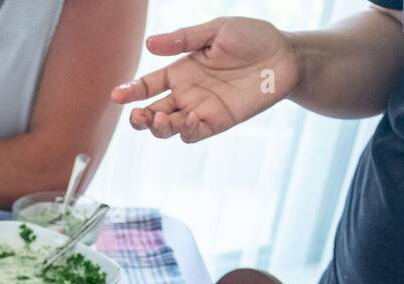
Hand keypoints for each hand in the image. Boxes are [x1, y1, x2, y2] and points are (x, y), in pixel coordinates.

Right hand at [111, 18, 300, 142]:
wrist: (286, 55)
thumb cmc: (252, 38)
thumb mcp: (216, 30)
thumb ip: (183, 40)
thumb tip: (149, 44)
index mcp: (180, 71)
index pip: (147, 86)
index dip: (130, 91)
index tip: (117, 95)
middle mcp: (186, 94)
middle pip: (151, 113)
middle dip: (139, 118)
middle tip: (136, 116)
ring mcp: (200, 110)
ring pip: (168, 128)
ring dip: (158, 127)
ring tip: (160, 117)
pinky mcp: (217, 122)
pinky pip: (194, 133)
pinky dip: (186, 130)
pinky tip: (190, 118)